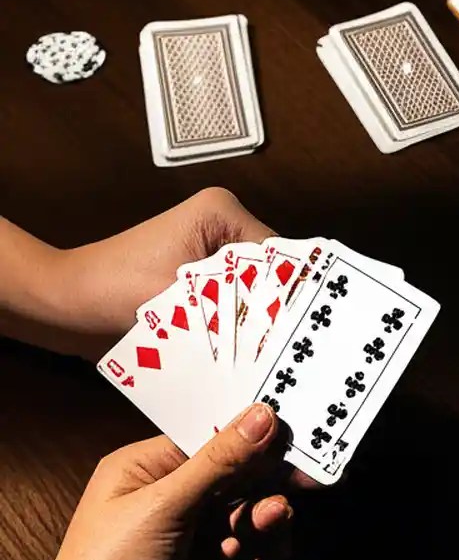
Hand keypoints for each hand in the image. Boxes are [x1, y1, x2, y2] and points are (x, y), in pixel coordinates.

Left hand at [0, 404, 291, 559]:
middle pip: (241, 473)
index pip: (213, 437)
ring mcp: (199, 536)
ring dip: (268, 516)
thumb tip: (262, 414)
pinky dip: (268, 548)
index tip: (295, 430)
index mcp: (151, 468)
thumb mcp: (162, 506)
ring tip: (272, 521)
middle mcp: (178, 497)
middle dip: (270, 477)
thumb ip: (218, 462)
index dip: (254, 434)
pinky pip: (257, 548)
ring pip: (254, 511)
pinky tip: (262, 556)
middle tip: (308, 478)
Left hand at [48, 187, 271, 358]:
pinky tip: (228, 345)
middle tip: (272, 346)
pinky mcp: (201, 270)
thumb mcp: (186, 297)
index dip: (285, 296)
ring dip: (248, 318)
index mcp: (222, 211)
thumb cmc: (113, 288)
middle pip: (268, 272)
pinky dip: (230, 321)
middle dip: (267, 308)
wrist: (66, 301)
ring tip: (250, 348)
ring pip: (252, 288)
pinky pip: (232, 297)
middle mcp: (223, 222)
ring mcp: (212, 246)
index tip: (291, 332)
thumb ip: (239, 302)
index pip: (279, 257)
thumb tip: (286, 320)